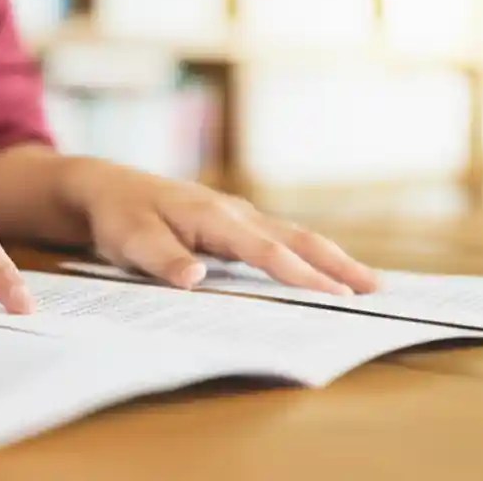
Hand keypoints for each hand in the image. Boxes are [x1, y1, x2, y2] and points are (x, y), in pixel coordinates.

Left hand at [58, 160, 377, 294]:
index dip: (301, 275)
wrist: (105, 187)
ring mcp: (236, 214)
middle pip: (296, 237)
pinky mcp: (232, 220)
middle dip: (336, 264)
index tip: (336, 296)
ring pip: (293, 235)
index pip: (267, 251)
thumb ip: (164, 260)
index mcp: (213, 216)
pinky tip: (322, 267)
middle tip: (376, 289)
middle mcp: (233, 211)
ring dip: (329, 257)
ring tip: (366, 282)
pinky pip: (279, 236)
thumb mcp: (130, 242)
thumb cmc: (118, 216)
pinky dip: (308, 251)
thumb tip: (197, 280)